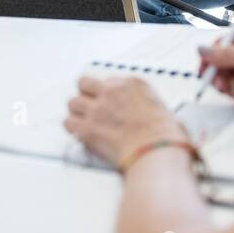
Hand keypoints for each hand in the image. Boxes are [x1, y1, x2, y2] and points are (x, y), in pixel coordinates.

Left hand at [64, 76, 187, 165]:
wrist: (157, 152)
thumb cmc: (165, 135)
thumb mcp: (161, 107)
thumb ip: (144, 102)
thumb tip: (140, 111)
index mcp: (131, 84)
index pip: (108, 80)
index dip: (107, 93)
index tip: (108, 101)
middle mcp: (111, 92)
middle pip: (84, 83)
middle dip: (86, 95)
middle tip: (90, 106)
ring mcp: (97, 109)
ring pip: (72, 102)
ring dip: (77, 112)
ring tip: (84, 121)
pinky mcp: (88, 128)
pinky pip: (68, 123)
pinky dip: (73, 129)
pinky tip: (79, 133)